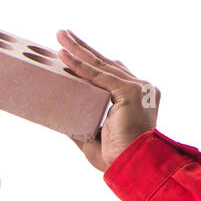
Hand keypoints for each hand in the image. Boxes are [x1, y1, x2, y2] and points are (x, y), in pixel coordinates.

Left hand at [55, 30, 159, 171]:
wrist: (133, 167)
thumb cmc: (118, 158)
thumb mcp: (93, 139)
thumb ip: (80, 125)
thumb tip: (60, 119)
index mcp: (135, 98)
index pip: (110, 74)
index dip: (90, 61)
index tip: (72, 51)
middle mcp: (140, 88)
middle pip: (105, 63)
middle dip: (82, 48)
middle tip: (62, 34)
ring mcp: (137, 87)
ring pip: (100, 64)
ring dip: (78, 49)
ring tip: (60, 35)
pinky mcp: (129, 92)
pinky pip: (98, 76)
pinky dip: (79, 66)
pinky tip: (63, 55)